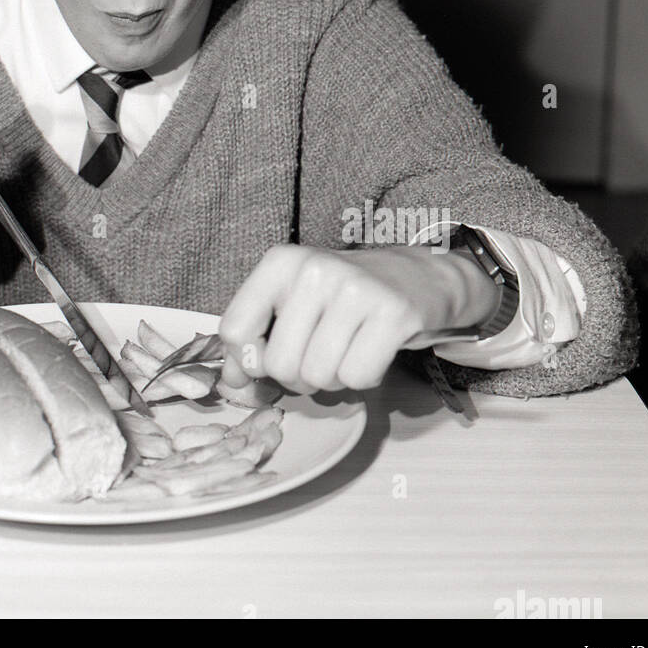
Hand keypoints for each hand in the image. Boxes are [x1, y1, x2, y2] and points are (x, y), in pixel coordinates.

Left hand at [218, 244, 497, 393]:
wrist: (416, 277)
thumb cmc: (341, 297)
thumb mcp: (291, 303)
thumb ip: (254, 340)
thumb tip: (231, 385)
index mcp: (280, 262)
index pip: (234, 329)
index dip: (248, 360)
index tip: (270, 356)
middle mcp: (314, 269)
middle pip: (278, 363)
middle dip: (297, 377)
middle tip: (318, 356)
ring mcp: (355, 290)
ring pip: (318, 375)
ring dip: (332, 379)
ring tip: (346, 351)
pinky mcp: (393, 314)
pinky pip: (357, 377)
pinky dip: (363, 378)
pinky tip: (371, 351)